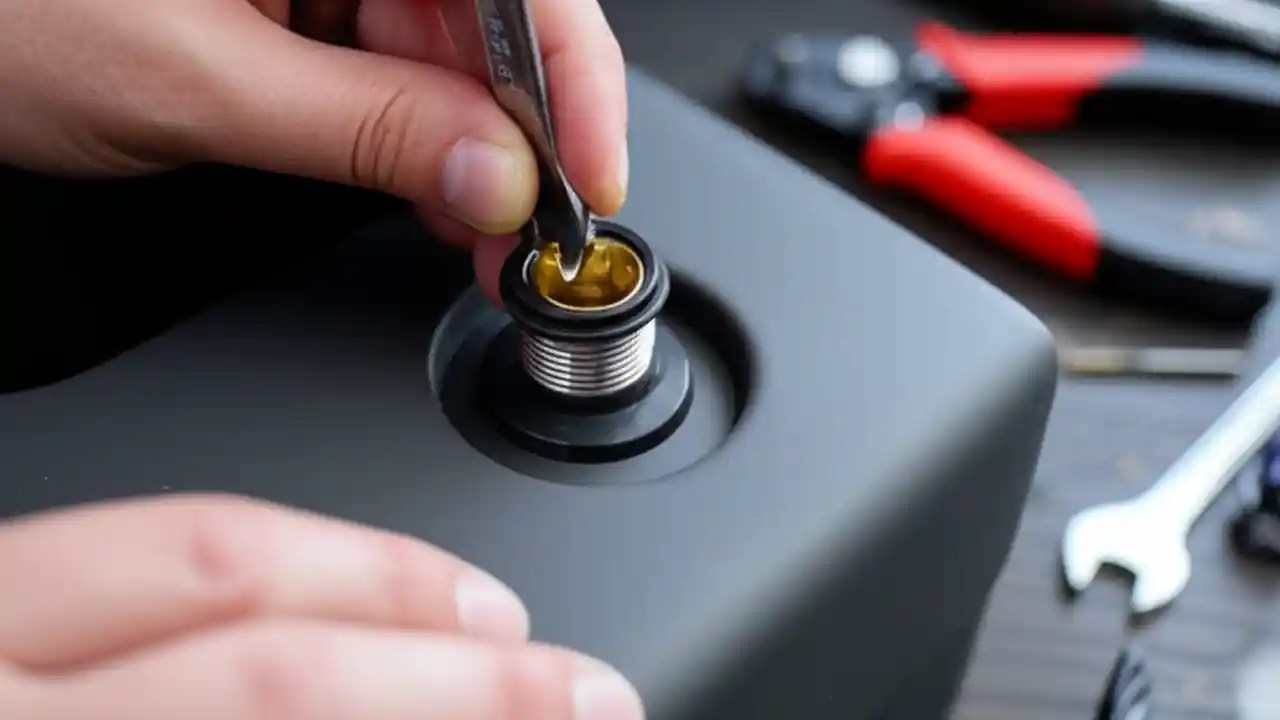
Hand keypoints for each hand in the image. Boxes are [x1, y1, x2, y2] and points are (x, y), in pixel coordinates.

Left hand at [0, 0, 628, 298]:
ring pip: (449, 52)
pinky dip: (422, 140)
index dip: (571, 78)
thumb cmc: (1, 8)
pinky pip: (395, 68)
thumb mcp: (197, 81)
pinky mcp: (300, 1)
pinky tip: (439, 195)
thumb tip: (496, 176)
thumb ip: (365, 129)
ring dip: (478, 151)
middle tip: (534, 237)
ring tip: (487, 238)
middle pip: (493, 18)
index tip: (587, 178)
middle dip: (526, 135)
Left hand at [0, 494, 643, 718]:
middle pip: (262, 661)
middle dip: (456, 675)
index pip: (267, 710)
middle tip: (575, 687)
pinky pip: (132, 540)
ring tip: (484, 619)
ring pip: (197, 551)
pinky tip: (336, 582)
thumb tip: (396, 718)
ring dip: (373, 580)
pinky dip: (266, 558)